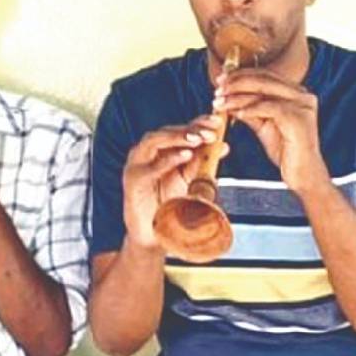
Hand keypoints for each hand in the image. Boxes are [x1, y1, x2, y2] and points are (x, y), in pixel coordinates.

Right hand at [120, 114, 223, 250]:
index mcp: (159, 150)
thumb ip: (203, 163)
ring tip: (197, 139)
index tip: (218, 121)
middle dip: (190, 129)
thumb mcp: (191, 180)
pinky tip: (184, 155)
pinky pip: (150, 168)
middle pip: (166, 131)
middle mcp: (145, 153)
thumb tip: (223, 146)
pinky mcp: (133, 182)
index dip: (198, 122)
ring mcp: (136, 165)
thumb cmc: (169, 206)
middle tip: (210, 132)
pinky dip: (167, 160)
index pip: (179, 129)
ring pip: (153, 142)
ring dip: (177, 138)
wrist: (155, 234)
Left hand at [215, 67, 327, 195]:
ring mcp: (303, 105)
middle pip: (264, 79)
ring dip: (238, 96)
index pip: (265, 75)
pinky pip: (270, 108)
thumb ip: (250, 110)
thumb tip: (227, 98)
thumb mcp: (263, 125)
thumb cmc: (285, 149)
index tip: (220, 79)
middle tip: (217, 89)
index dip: (241, 75)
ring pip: (264, 92)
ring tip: (219, 103)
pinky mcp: (300, 118)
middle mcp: (302, 95)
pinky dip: (251, 109)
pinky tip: (236, 114)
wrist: (303, 172)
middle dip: (236, 82)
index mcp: (295, 93)